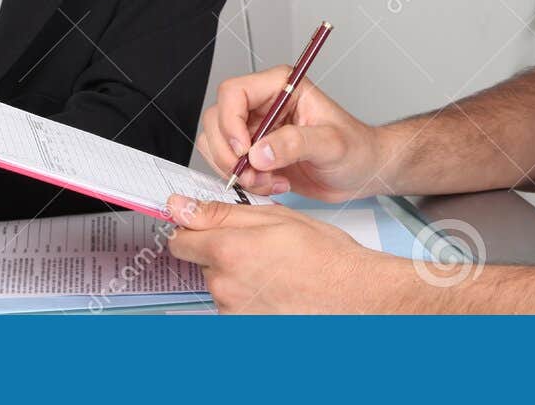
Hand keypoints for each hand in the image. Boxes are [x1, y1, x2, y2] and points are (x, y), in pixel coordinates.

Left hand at [164, 195, 409, 312]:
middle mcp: (224, 287)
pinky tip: (277, 290)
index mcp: (228, 251)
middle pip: (203, 263)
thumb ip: (221, 212)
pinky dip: (251, 298)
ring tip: (274, 271)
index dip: (194, 229)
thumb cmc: (323, 256)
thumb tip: (180, 206)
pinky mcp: (246, 329)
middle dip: (223, 252)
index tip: (205, 227)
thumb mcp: (274, 217)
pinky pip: (236, 307)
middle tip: (260, 247)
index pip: (180, 241)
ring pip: (221, 285)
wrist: (354, 296)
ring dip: (239, 276)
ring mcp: (235, 313)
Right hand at [196, 67, 387, 200]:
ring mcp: (256, 128)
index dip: (230, 122)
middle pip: (217, 119)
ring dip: (237, 170)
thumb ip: (296, 144)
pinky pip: (228, 164)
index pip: (234, 92)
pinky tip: (273, 184)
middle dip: (231, 154)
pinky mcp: (254, 152)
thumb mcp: (332, 144)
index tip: (244, 151)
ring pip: (216, 143)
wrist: (362, 172)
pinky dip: (244, 181)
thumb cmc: (357, 148)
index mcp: (281, 86)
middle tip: (256, 174)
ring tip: (269, 181)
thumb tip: (260, 152)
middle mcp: (264, 103)